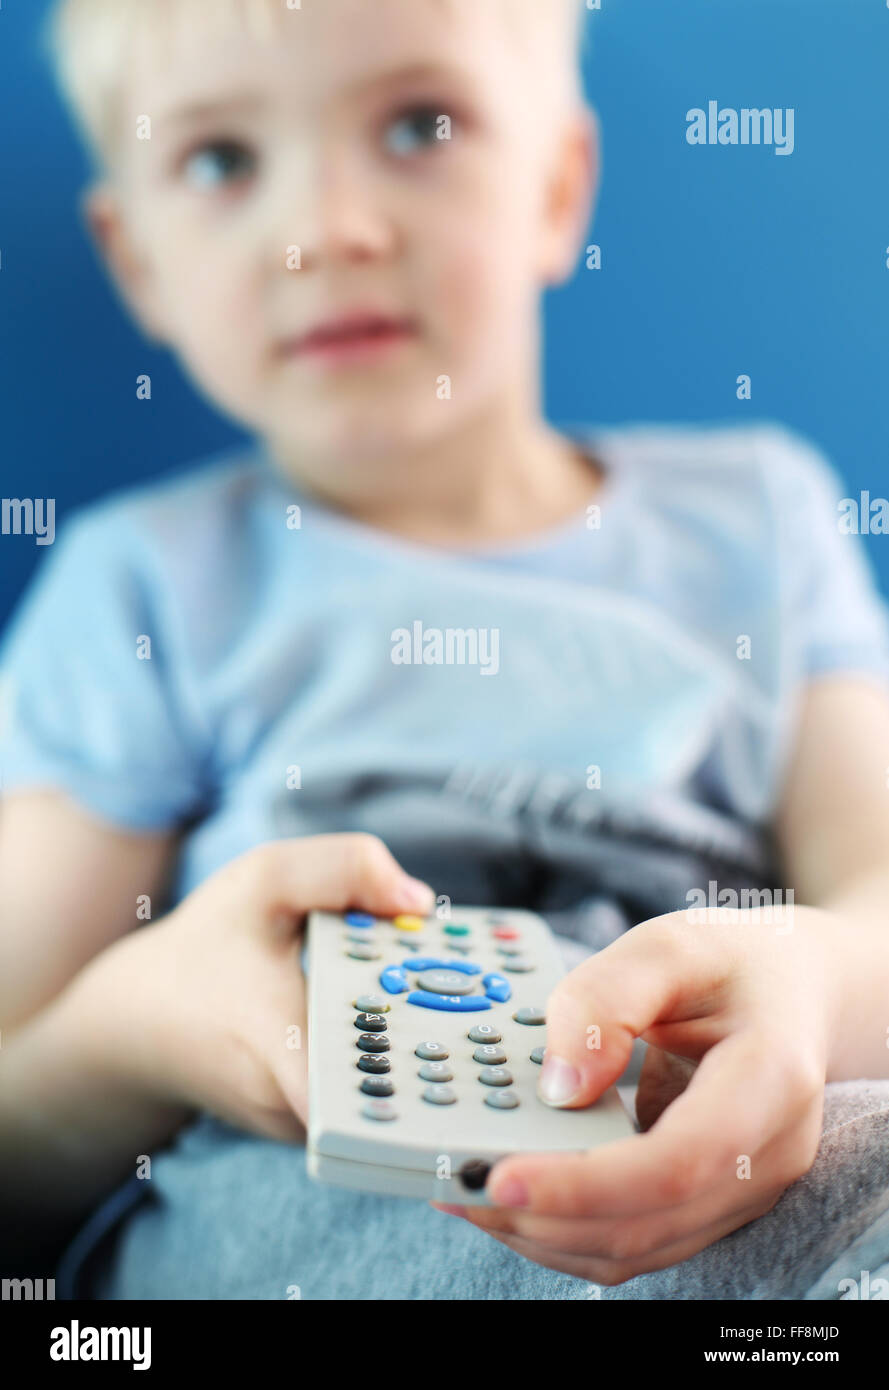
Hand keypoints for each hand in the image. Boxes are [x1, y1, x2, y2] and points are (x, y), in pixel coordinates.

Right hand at [81, 834, 433, 1142]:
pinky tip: (403, 1002)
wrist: (139, 1025)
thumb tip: (418, 902)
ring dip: (418, 1032)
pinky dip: (391, 1045)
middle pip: (406, 1076)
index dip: (431, 1043)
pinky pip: (371, 1089)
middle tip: (465, 969)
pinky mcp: (312, 1130)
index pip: (376, 1084)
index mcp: (285, 1047)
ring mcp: (308, 1129)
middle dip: (442, 1020)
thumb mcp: (264, 879)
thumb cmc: (205, 947)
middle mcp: (300, 1106)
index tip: (459, 989)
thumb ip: (344, 868)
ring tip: (437, 979)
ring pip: (392, 1085)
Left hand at [436, 905, 834, 1284]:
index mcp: (770, 1080)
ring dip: (542, 1233)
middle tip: (451, 1179)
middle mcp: (764, 1155)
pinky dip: (564, 1228)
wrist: (794, 991)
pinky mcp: (707, 1203)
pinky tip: (508, 1193)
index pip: (676, 1164)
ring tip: (460, 1186)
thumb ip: (608, 998)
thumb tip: (558, 1087)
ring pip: (635, 1247)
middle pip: (648, 1223)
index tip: (500, 1175)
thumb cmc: (734, 962)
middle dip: (541, 1216)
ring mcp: (740, 1190)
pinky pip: (633, 1237)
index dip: (584, 1185)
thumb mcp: (669, 944)